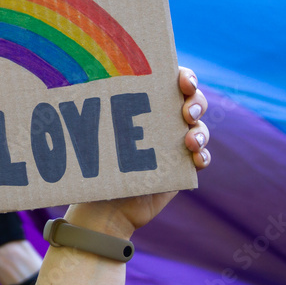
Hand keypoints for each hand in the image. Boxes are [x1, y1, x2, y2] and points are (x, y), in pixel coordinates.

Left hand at [66, 66, 209, 237]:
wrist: (106, 208)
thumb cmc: (96, 166)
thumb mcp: (95, 137)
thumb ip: (98, 114)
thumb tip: (82, 90)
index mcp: (146, 103)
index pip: (173, 80)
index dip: (186, 77)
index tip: (185, 82)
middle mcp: (165, 119)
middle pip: (194, 101)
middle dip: (196, 103)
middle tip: (186, 113)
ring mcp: (176, 142)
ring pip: (200, 129)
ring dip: (200, 132)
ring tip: (189, 142)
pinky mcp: (183, 166)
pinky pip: (202, 158)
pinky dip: (203, 157)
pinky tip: (196, 160)